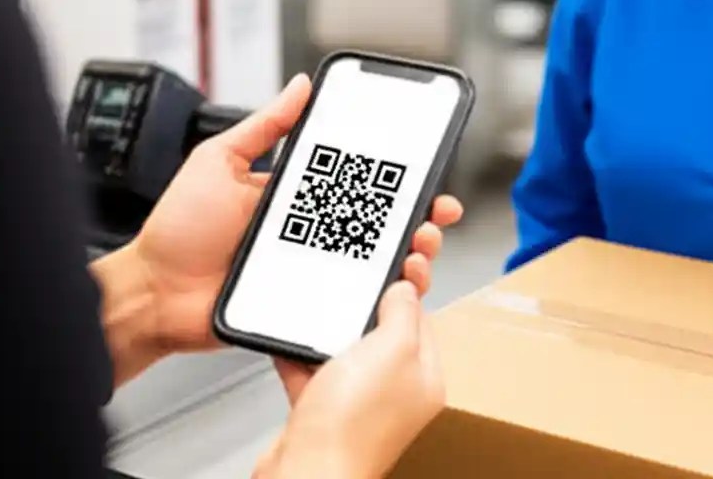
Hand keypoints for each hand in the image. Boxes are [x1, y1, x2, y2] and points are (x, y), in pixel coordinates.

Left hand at [128, 74, 464, 354]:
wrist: (153, 294)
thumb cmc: (178, 230)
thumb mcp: (219, 161)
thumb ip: (263, 126)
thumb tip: (300, 86)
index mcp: (296, 197)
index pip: (357, 183)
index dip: (395, 179)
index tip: (425, 173)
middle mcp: (310, 233)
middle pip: (379, 226)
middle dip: (419, 220)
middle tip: (435, 216)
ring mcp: (311, 271)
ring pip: (375, 266)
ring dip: (408, 259)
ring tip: (418, 252)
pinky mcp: (306, 306)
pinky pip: (351, 304)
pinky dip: (379, 299)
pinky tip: (394, 289)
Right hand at [255, 282, 444, 478]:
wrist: (305, 474)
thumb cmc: (352, 424)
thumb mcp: (393, 349)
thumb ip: (403, 313)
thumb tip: (405, 289)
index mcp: (423, 376)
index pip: (421, 318)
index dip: (409, 284)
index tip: (399, 256)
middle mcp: (393, 392)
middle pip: (383, 332)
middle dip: (367, 302)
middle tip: (357, 273)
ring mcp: (356, 404)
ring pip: (344, 351)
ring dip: (329, 329)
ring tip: (319, 305)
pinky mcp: (320, 414)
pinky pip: (310, 374)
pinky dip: (298, 357)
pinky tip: (289, 341)